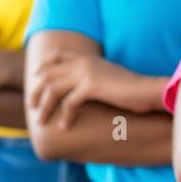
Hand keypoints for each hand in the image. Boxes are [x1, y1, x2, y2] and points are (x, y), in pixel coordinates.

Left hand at [28, 49, 145, 127]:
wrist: (148, 90)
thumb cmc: (132, 88)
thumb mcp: (109, 77)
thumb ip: (93, 76)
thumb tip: (82, 87)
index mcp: (88, 58)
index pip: (58, 54)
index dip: (43, 65)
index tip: (36, 76)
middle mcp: (84, 62)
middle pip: (49, 73)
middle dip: (37, 90)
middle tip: (32, 105)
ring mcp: (87, 73)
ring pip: (54, 88)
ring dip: (45, 106)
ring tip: (41, 120)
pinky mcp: (92, 86)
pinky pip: (69, 103)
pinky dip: (64, 116)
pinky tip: (63, 127)